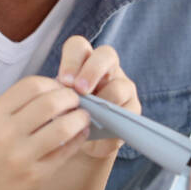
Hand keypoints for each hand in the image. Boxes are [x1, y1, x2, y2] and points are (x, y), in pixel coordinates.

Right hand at [0, 75, 90, 189]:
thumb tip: (53, 94)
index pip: (32, 85)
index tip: (59, 87)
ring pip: (64, 128)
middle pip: (52, 102)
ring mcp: (22, 157)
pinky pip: (65, 153)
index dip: (52, 83)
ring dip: (80, 118)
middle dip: (71, 97)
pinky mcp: (34, 178)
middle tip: (76, 100)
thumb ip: (15, 108)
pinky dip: (78, 140)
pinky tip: (80, 135)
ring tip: (83, 116)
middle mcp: (7, 133)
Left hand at [55, 35, 140, 158]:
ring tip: (89, 117)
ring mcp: (123, 87)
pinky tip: (100, 134)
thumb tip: (63, 96)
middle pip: (106, 54)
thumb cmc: (65, 117)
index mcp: (84, 62)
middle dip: (93, 71)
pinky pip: (127, 112)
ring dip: (103, 102)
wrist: (78, 142)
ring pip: (119, 87)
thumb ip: (59, 96)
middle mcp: (106, 69)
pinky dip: (113, 123)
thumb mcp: (57, 104)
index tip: (64, 82)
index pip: (79, 47)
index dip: (72, 60)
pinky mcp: (133, 108)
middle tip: (80, 91)